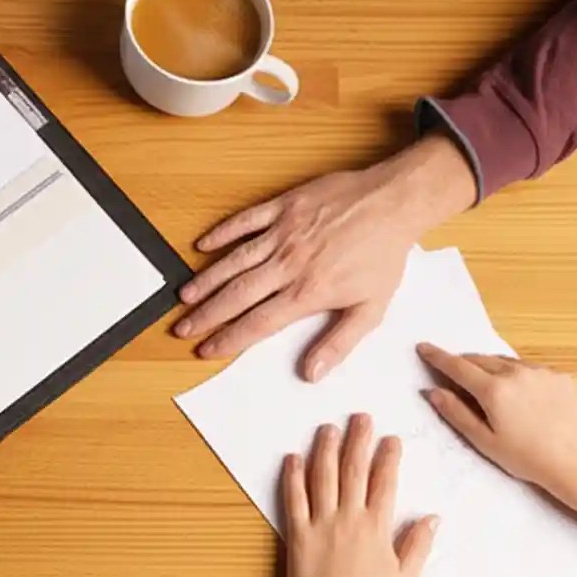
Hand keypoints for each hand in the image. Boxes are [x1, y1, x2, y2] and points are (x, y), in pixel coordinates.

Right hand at [175, 133, 474, 379]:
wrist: (394, 203)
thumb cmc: (384, 255)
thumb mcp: (371, 308)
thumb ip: (339, 343)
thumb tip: (311, 373)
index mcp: (308, 292)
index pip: (258, 322)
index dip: (229, 339)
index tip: (206, 349)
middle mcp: (288, 264)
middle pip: (238, 295)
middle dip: (206, 315)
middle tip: (182, 328)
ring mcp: (283, 233)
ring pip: (235, 261)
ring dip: (207, 280)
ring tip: (184, 297)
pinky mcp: (284, 207)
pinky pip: (245, 221)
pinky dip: (222, 233)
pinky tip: (203, 246)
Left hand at [274, 414, 437, 576]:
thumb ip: (418, 544)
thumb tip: (433, 516)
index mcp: (377, 527)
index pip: (385, 482)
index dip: (388, 458)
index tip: (391, 438)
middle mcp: (349, 518)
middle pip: (354, 470)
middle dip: (358, 440)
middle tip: (361, 417)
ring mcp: (321, 523)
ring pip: (323, 477)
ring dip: (326, 449)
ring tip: (328, 428)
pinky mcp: (297, 533)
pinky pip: (294, 499)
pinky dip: (293, 476)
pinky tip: (293, 457)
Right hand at [416, 342, 576, 494]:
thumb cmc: (527, 457)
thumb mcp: (485, 441)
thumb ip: (456, 413)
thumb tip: (432, 391)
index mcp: (493, 390)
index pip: (457, 366)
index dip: (437, 357)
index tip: (423, 347)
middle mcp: (515, 373)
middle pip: (479, 359)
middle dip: (463, 363)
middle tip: (453, 372)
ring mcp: (539, 372)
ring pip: (504, 361)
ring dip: (489, 367)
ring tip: (486, 384)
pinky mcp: (558, 376)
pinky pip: (527, 368)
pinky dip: (515, 374)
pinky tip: (519, 394)